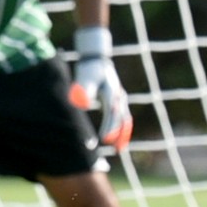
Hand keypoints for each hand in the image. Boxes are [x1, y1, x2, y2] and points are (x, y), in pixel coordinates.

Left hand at [69, 26, 132, 151]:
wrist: (97, 57)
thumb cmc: (89, 68)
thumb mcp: (85, 77)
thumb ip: (83, 90)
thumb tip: (81, 105)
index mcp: (111, 92)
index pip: (112, 113)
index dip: (110, 126)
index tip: (104, 140)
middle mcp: (119, 96)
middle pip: (123, 118)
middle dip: (120, 134)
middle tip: (115, 148)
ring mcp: (120, 98)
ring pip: (125, 119)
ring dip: (123, 133)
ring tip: (119, 148)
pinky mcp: (117, 100)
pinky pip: (123, 116)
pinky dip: (121, 128)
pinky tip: (115, 137)